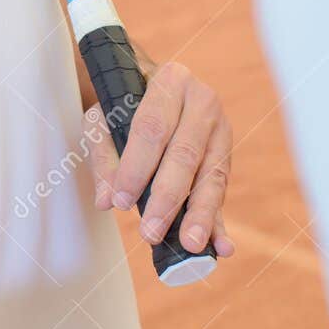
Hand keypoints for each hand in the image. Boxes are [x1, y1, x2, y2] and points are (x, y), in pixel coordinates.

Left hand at [88, 62, 233, 257]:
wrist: (155, 86)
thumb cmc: (125, 104)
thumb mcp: (103, 117)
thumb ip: (102, 155)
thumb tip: (106, 199)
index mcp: (171, 82)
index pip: (152, 128)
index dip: (136, 167)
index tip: (121, 201)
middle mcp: (202, 102)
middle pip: (185, 155)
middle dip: (167, 198)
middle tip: (150, 232)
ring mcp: (220, 130)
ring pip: (211, 176)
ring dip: (200, 214)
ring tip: (189, 244)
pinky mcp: (226, 156)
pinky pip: (222, 192)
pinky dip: (221, 222)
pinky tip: (222, 247)